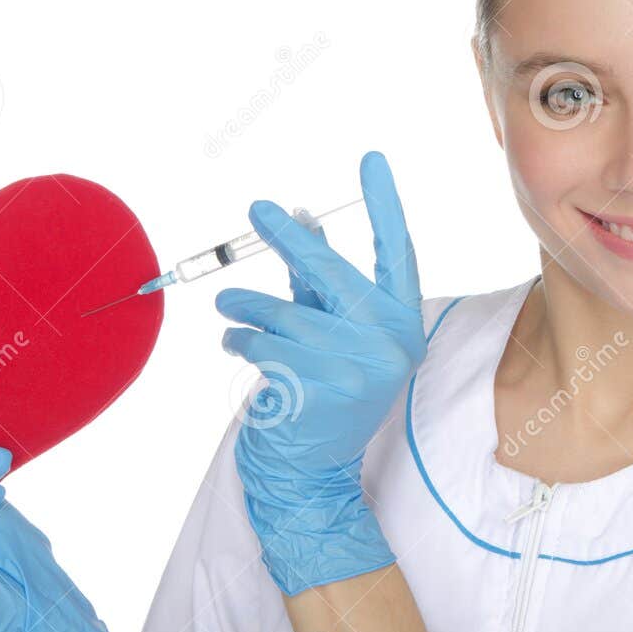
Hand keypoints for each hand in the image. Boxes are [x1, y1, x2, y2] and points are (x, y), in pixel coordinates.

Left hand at [214, 150, 425, 595]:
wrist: (312, 473)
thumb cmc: (324, 395)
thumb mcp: (338, 335)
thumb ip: (322, 282)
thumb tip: (302, 219)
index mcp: (403, 326)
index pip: (396, 252)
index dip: (383, 204)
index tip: (371, 158)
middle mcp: (389, 344)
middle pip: (333, 273)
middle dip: (289, 239)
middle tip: (257, 209)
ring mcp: (355, 366)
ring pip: (283, 312)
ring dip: (245, 309)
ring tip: (228, 312)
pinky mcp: (315, 385)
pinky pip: (262, 342)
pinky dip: (239, 340)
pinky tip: (237, 347)